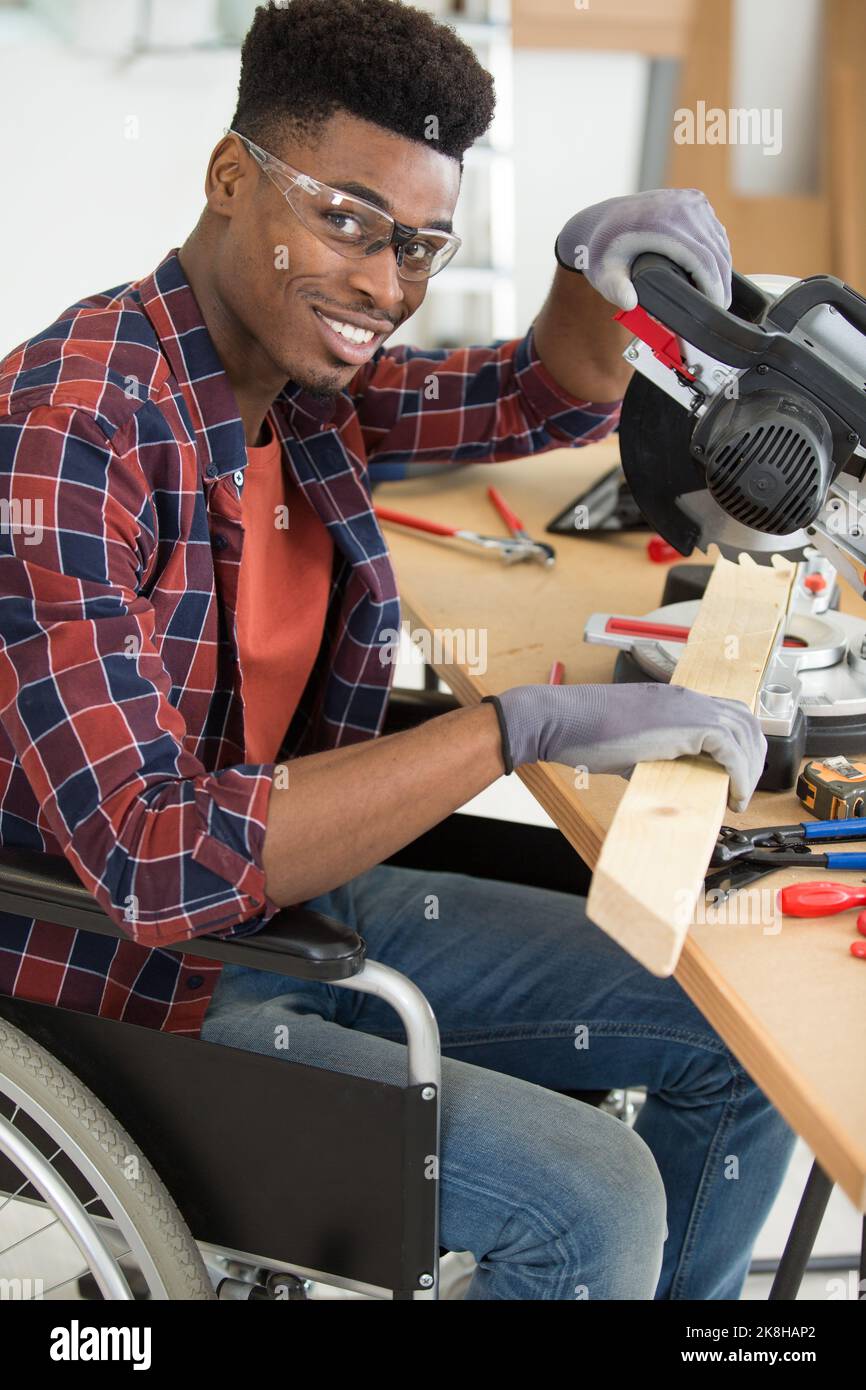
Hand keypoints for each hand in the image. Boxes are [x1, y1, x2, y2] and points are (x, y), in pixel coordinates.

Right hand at [495, 682, 765, 812]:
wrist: (561, 719)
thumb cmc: (582, 731)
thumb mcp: (629, 743)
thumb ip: (655, 755)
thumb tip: (669, 779)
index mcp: (673, 698)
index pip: (726, 713)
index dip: (740, 743)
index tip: (736, 772)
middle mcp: (687, 698)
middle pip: (745, 720)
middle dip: (754, 756)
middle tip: (745, 788)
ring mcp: (688, 708)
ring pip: (745, 734)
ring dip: (750, 769)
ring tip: (740, 796)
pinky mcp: (686, 725)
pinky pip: (731, 750)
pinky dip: (740, 775)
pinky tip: (733, 794)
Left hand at [555, 188, 731, 310]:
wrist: (600, 220)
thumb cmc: (602, 250)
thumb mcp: (603, 272)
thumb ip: (615, 289)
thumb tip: (629, 303)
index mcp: (664, 222)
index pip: (703, 259)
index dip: (714, 286)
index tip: (716, 307)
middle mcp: (682, 207)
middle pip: (716, 251)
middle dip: (721, 282)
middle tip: (719, 307)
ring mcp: (690, 201)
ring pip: (719, 241)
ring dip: (722, 268)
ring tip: (717, 294)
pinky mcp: (694, 200)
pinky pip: (714, 231)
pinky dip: (717, 252)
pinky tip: (713, 271)